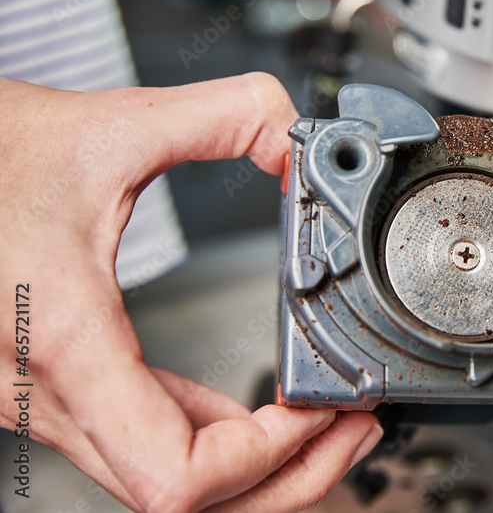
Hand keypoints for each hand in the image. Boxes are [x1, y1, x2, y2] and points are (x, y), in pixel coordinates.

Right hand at [0, 73, 381, 511]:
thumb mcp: (121, 121)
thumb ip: (231, 115)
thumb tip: (298, 141)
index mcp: (68, 339)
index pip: (174, 475)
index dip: (265, 459)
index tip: (317, 409)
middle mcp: (49, 391)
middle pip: (182, 501)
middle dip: (287, 473)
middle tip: (350, 430)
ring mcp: (45, 400)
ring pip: (161, 484)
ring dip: (254, 467)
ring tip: (323, 425)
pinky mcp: (53, 389)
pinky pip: (141, 445)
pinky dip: (213, 443)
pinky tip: (260, 414)